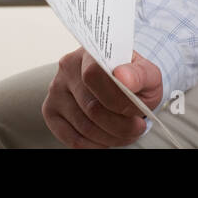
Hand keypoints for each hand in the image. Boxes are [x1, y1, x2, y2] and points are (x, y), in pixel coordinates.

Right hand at [42, 47, 162, 147]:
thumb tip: (123, 77)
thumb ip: (139, 74)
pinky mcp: (51, 110)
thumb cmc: (133, 80)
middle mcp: (67, 67)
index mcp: (90, 52)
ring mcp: (56, 89)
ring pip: (84, 125)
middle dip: (120, 125)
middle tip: (137, 127)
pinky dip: (94, 145)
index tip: (137, 111)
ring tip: (126, 133)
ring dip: (111, 137)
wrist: (121, 83)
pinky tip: (107, 139)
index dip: (118, 100)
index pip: (94, 75)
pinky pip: (72, 138)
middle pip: (91, 106)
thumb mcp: (147, 73)